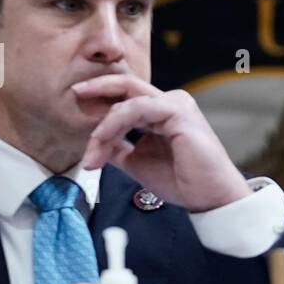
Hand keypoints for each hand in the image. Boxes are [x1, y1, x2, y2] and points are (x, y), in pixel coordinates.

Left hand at [75, 74, 252, 212]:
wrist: (209, 198)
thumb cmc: (183, 181)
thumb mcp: (137, 162)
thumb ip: (117, 148)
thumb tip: (95, 142)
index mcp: (163, 112)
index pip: (127, 97)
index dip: (101, 102)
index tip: (78, 113)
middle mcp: (171, 103)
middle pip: (127, 85)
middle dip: (98, 87)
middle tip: (75, 93)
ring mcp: (176, 105)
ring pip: (127, 101)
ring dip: (103, 126)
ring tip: (92, 152)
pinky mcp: (178, 112)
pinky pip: (136, 109)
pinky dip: (115, 123)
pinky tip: (103, 140)